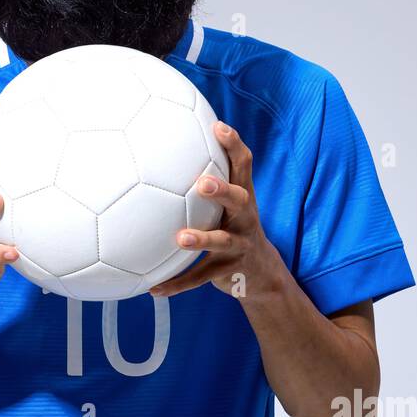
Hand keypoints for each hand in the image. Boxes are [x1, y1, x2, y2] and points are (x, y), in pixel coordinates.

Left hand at [149, 121, 283, 299]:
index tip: (218, 127)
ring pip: (222, 242)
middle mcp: (245, 219)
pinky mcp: (229, 271)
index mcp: (243, 197)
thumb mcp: (231, 204)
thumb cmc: (235, 228)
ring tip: (180, 239)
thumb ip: (211, 179)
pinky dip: (177, 284)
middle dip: (223, 190)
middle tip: (203, 183)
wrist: (262, 275)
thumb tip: (168, 146)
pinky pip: (200, 278)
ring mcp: (239, 246)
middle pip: (240, 200)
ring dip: (202, 240)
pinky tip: (154, 289)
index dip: (234, 146)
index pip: (244, 166)